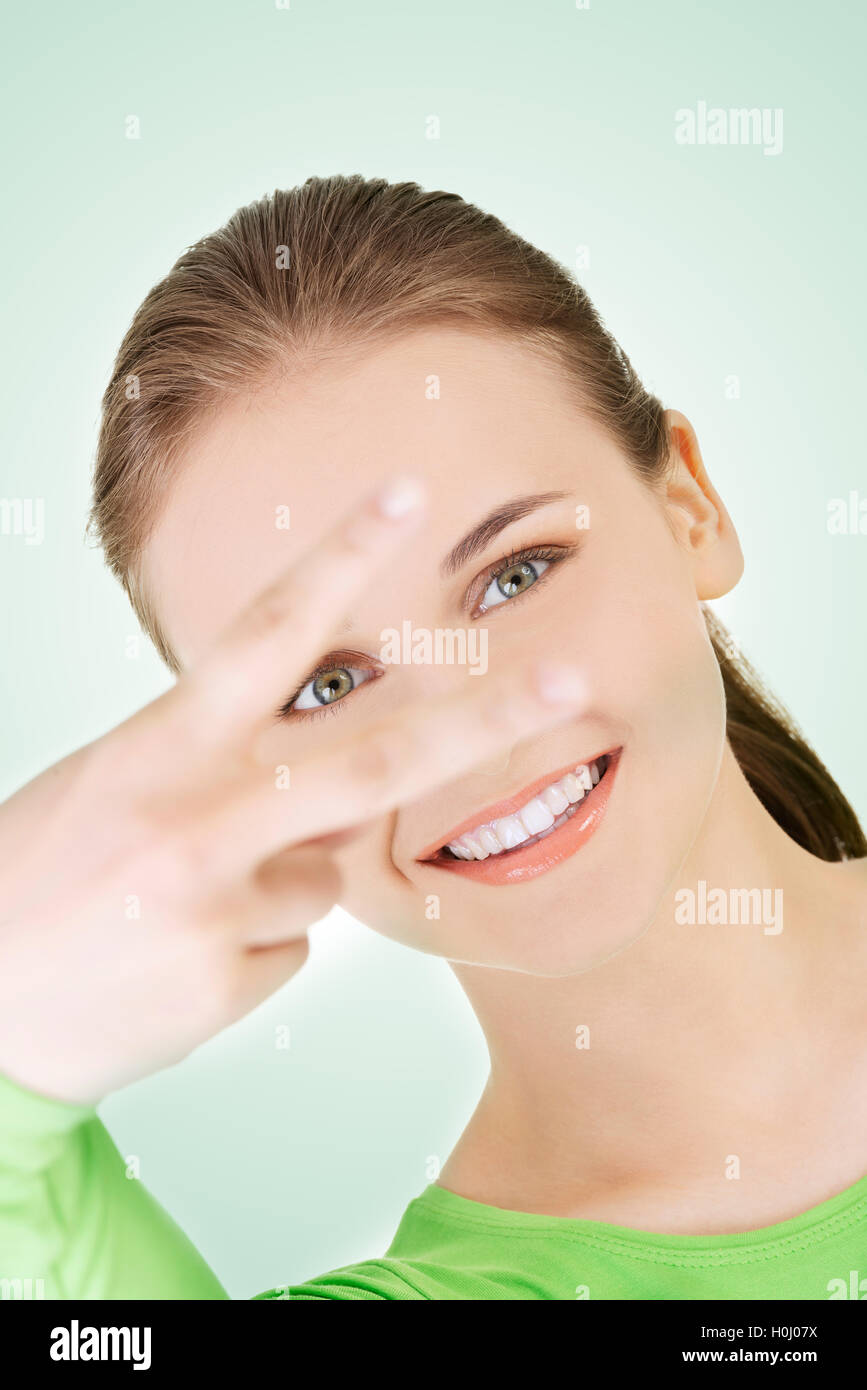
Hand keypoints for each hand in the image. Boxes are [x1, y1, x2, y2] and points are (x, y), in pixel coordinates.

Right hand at [0, 477, 585, 1105]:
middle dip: (484, 718)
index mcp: (158, 747)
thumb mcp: (117, 788)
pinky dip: (254, 944)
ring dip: (283, 880)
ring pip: (329, 873)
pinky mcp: (230, 979)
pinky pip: (293, 946)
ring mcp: (218, 905)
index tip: (407, 493)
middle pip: (372, 760)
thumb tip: (343, 790)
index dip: (337, 556)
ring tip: (181, 905)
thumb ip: (229, 768)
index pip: (265, 633)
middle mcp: (198, 818)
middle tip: (576, 678)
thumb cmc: (39, 879)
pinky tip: (180, 959)